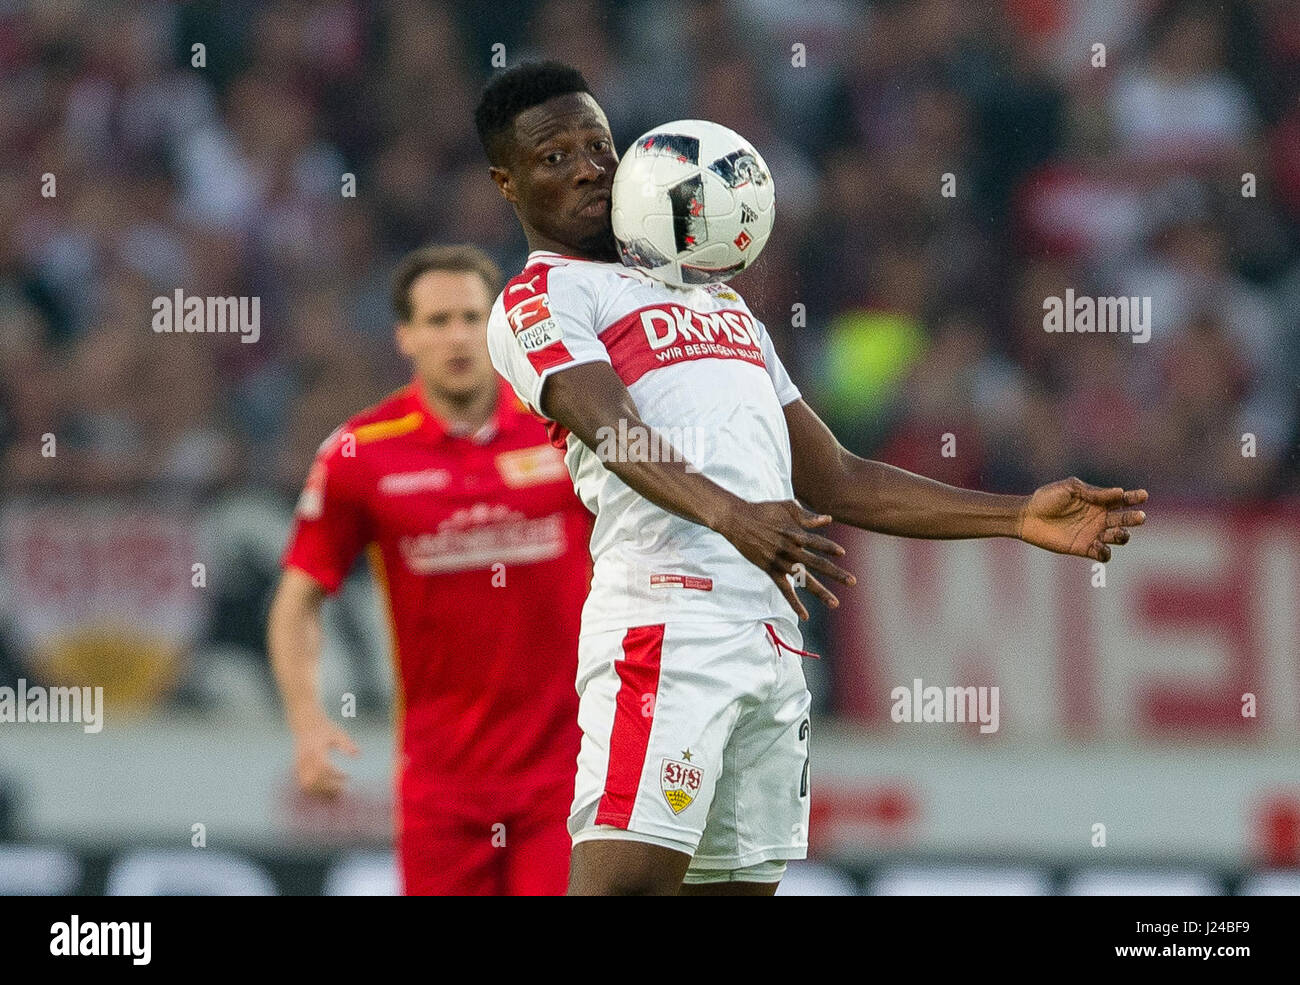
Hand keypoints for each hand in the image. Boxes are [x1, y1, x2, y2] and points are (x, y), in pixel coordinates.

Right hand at [291, 712, 359, 797]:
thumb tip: (358, 754)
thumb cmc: (325, 729)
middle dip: (327, 787)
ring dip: (320, 791)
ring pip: (306, 784)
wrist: (305, 724)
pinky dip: (314, 790)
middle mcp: (305, 758)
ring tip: (335, 793)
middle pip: (312, 779)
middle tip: (343, 788)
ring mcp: (299, 764)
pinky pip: (303, 784)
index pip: (324, 766)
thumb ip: (346, 743)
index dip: (336, 774)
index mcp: (315, 748)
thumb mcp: (337, 733)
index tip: (348, 776)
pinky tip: (326, 791)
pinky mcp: (297, 768)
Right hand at [717, 500, 856, 619]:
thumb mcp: (786, 506)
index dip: (829, 547)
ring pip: (804, 580)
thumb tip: (828, 519)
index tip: (842, 553)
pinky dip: (795, 603)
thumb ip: (807, 515)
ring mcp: (780, 562)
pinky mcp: (770, 570)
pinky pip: (784, 590)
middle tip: (852, 582)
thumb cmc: (763, 511)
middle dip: (836, 573)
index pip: (817, 542)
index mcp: (795, 533)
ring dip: (820, 592)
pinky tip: (805, 616)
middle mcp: (790, 550)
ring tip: (835, 604)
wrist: (737, 520)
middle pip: (817, 563)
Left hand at [1017, 477, 1147, 561]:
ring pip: (1119, 538)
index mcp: (1099, 501)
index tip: (1142, 496)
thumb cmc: (1047, 498)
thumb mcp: (1070, 488)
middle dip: (1134, 518)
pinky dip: (1106, 552)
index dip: (1135, 498)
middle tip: (1139, 517)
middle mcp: (1100, 518)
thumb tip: (1119, 492)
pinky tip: (1099, 545)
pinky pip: (1103, 554)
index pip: (1123, 499)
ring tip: (1117, 531)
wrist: (1027, 516)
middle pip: (1125, 519)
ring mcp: (1093, 534)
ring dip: (1123, 536)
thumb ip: (1093, 492)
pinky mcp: (1084, 548)